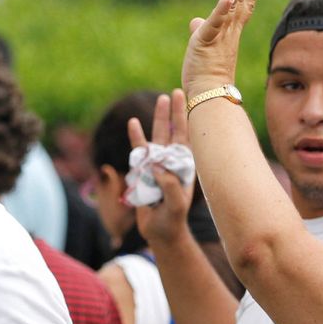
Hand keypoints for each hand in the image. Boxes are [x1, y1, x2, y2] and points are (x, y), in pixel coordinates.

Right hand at [130, 89, 196, 247]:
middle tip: (175, 92)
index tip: (189, 101)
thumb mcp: (175, 204)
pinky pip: (139, 151)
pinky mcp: (142, 170)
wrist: (160, 231)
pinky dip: (136, 137)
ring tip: (160, 100)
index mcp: (184, 166)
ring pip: (157, 137)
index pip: (186, 138)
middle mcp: (172, 161)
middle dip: (173, 112)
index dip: (186, 119)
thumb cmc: (173, 218)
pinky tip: (133, 123)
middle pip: (172, 131)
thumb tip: (157, 165)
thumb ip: (169, 185)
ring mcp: (157, 164)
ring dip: (158, 119)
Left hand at [182, 0, 262, 97]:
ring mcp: (220, 35)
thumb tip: (195, 19)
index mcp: (228, 31)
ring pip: (232, 6)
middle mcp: (228, 31)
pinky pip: (215, 23)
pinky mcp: (207, 41)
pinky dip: (222, 10)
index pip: (240, 3)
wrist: (208, 95)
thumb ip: (201, 30)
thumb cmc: (205, 74)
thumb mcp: (202, 46)